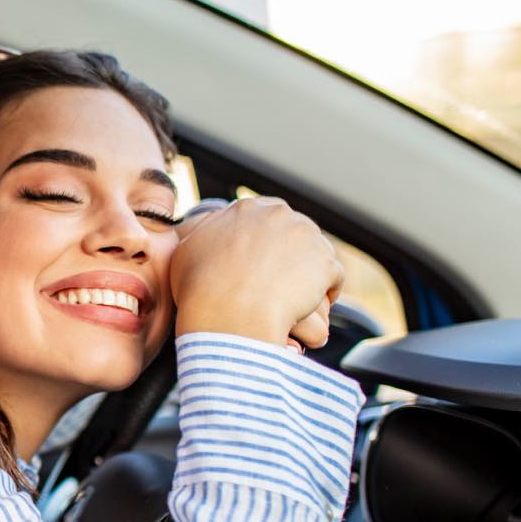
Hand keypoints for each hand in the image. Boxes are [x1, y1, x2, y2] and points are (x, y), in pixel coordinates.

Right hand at [170, 198, 342, 350]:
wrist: (228, 312)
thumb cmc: (200, 288)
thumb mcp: (186, 250)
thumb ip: (204, 233)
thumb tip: (205, 229)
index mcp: (247, 208)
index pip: (268, 215)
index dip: (267, 240)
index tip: (262, 260)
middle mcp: (280, 214)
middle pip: (296, 231)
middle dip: (290, 254)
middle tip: (279, 282)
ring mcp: (306, 236)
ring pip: (316, 253)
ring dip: (308, 273)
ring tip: (295, 298)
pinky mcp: (325, 263)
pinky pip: (333, 278)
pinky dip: (325, 293)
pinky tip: (309, 307)